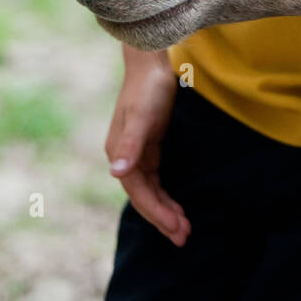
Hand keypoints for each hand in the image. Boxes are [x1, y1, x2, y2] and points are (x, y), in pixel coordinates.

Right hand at [103, 56, 190, 246]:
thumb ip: (132, 144)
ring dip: (165, 210)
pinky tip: (175, 206)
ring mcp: (136, 152)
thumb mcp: (142, 115)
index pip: (139, 192)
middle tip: (184, 238)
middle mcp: (125, 157)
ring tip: (184, 229)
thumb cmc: (148, 87)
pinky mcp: (149, 146)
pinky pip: (156, 180)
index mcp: (119, 153)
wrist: (152, 62)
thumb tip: (116, 172)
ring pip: (151, 191)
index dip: (157, 213)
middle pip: (144, 196)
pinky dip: (165, 195)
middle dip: (162, 218)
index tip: (177, 229)